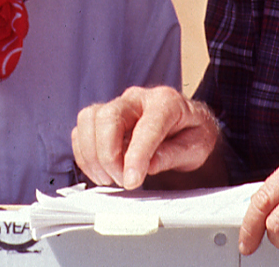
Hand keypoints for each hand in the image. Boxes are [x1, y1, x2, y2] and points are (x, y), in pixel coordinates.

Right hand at [72, 86, 222, 189]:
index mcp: (166, 102)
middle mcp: (138, 98)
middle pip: (108, 117)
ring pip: (89, 119)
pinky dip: (84, 155)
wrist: (188, 124)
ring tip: (110, 179)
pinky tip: (100, 172)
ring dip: (92, 155)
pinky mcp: (103, 117)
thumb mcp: (197, 147)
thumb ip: (174, 154)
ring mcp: (118, 105)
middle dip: (108, 155)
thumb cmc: (193, 134)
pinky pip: (81, 130)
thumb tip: (149, 165)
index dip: (136, 156)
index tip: (131, 181)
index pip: (147, 126)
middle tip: (122, 181)